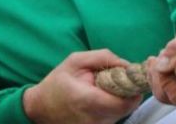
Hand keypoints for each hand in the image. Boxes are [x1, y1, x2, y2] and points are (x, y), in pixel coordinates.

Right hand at [23, 49, 142, 123]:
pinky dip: (113, 105)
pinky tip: (101, 97)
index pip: (125, 101)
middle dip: (128, 91)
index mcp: (88, 100)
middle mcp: (95, 119)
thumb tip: (127, 64)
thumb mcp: (75, 60)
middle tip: (118, 78)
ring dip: (120, 98)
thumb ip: (102, 57)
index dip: (133, 88)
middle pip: (126, 107)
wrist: (41, 107)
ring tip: (105, 88)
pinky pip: (115, 116)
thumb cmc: (57, 82)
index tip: (129, 76)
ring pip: (122, 112)